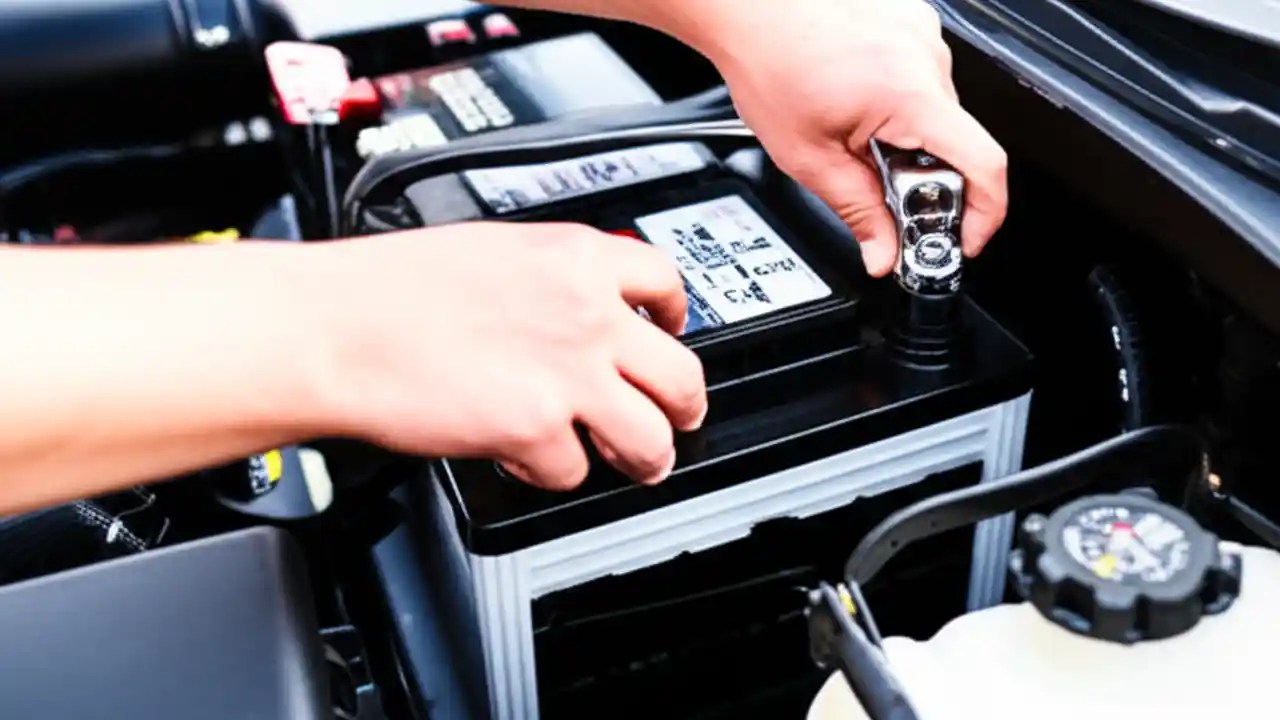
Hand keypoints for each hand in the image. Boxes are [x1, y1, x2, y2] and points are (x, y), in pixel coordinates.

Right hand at [315, 223, 706, 490]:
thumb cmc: (387, 289)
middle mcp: (588, 314)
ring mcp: (570, 375)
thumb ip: (551, 278)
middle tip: (677, 418)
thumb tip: (576, 306)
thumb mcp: (493, 251)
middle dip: (685, 407)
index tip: (671, 331)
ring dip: (646, 458)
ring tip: (635, 464)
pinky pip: (573, 473)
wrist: (336, 326)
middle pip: (683, 374)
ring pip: (652, 438)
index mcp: (575, 257)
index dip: (677, 316)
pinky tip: (527, 459)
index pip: (666, 281)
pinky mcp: (538, 430)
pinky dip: (551, 476)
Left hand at [682, 0, 1007, 275]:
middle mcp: (927, 57)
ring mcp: (922, 34)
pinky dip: (897, 103)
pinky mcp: (911, 23)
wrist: (748, 8)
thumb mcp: (809, 158)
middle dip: (925, 179)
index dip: (985, 214)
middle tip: (884, 197)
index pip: (984, 164)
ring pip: (936, 111)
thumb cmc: (769, 62)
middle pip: (956, 141)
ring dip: (907, 138)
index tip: (965, 239)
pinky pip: (920, 78)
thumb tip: (883, 252)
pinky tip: (854, 102)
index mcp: (911, 94)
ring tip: (853, 134)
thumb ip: (857, 211)